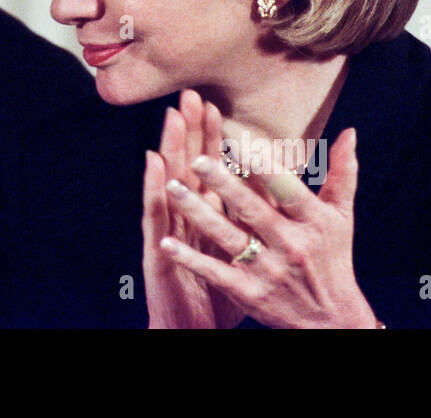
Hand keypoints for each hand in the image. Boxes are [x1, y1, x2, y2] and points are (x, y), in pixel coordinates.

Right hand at [142, 89, 244, 328]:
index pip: (209, 171)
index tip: (215, 105)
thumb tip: (277, 195)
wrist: (193, 332)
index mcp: (208, 220)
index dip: (210, 139)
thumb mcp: (243, 257)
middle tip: (190, 96)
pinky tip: (154, 165)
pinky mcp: (160, 251)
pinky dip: (154, 189)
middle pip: (188, 168)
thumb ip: (256, 224)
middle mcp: (187, 221)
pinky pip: (157, 217)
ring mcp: (170, 234)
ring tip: (172, 118)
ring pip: (170, 184)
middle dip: (190, 132)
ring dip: (170, 149)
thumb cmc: (221, 297)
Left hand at [159, 126, 378, 328]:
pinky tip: (166, 242)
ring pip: (228, 237)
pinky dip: (190, 258)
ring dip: (198, 212)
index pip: (287, 189)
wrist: (331, 320)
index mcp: (313, 221)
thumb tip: (349, 132)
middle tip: (196, 159)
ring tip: (171, 188)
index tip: (239, 142)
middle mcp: (291, 245)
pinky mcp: (249, 293)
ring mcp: (268, 270)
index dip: (263, 167)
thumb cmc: (333, 258)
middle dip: (223, 184)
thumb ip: (342, 174)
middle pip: (252, 210)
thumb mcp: (341, 217)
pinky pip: (215, 272)